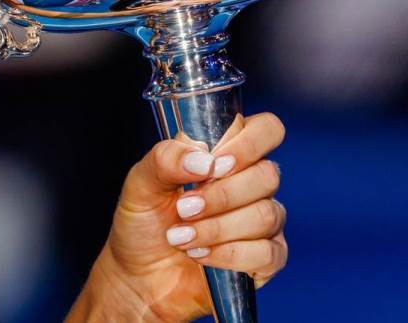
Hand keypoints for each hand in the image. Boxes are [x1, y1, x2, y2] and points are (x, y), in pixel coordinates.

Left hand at [68, 112, 286, 322]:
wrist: (139, 276)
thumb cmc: (143, 223)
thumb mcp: (140, 183)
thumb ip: (165, 159)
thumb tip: (203, 160)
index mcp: (225, 154)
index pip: (265, 130)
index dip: (249, 143)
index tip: (214, 165)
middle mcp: (251, 184)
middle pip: (268, 175)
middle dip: (221, 195)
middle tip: (184, 208)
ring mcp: (263, 221)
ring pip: (266, 214)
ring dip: (217, 227)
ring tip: (180, 236)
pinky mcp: (266, 259)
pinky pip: (267, 253)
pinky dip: (228, 254)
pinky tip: (200, 255)